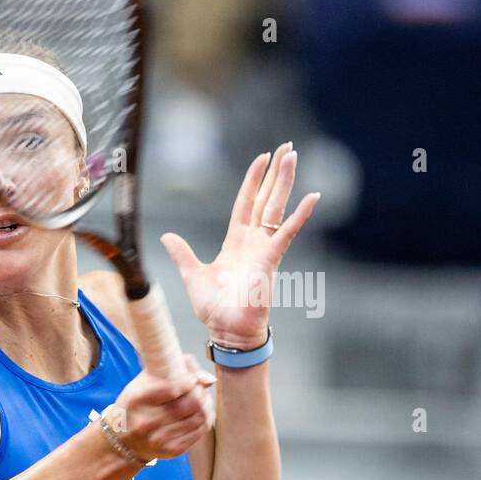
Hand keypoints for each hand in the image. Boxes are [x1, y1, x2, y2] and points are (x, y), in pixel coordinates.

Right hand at [109, 355, 214, 461]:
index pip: (172, 388)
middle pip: (190, 403)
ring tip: (202, 398)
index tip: (192, 379)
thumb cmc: (136, 406)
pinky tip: (201, 412)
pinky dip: (205, 418)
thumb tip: (206, 379)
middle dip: (200, 392)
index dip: (188, 381)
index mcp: (137, 400)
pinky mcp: (171, 450)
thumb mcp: (143, 382)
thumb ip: (172, 369)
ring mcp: (159, 438)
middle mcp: (146, 422)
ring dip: (206, 404)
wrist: (124, 441)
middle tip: (199, 387)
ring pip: (198, 417)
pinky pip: (199, 431)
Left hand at [161, 142, 319, 348]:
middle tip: (287, 148)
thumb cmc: (214, 309)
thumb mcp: (193, 275)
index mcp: (235, 242)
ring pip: (276, 208)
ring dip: (285, 183)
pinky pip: (286, 233)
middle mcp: (252, 241)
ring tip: (294, 157)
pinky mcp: (270, 259)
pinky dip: (299, 216)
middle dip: (276, 173)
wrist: (227, 331)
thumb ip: (183, 254)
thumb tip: (167, 237)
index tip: (263, 158)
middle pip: (266, 198)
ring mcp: (264, 249)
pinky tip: (313, 198)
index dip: (253, 180)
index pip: (246, 203)